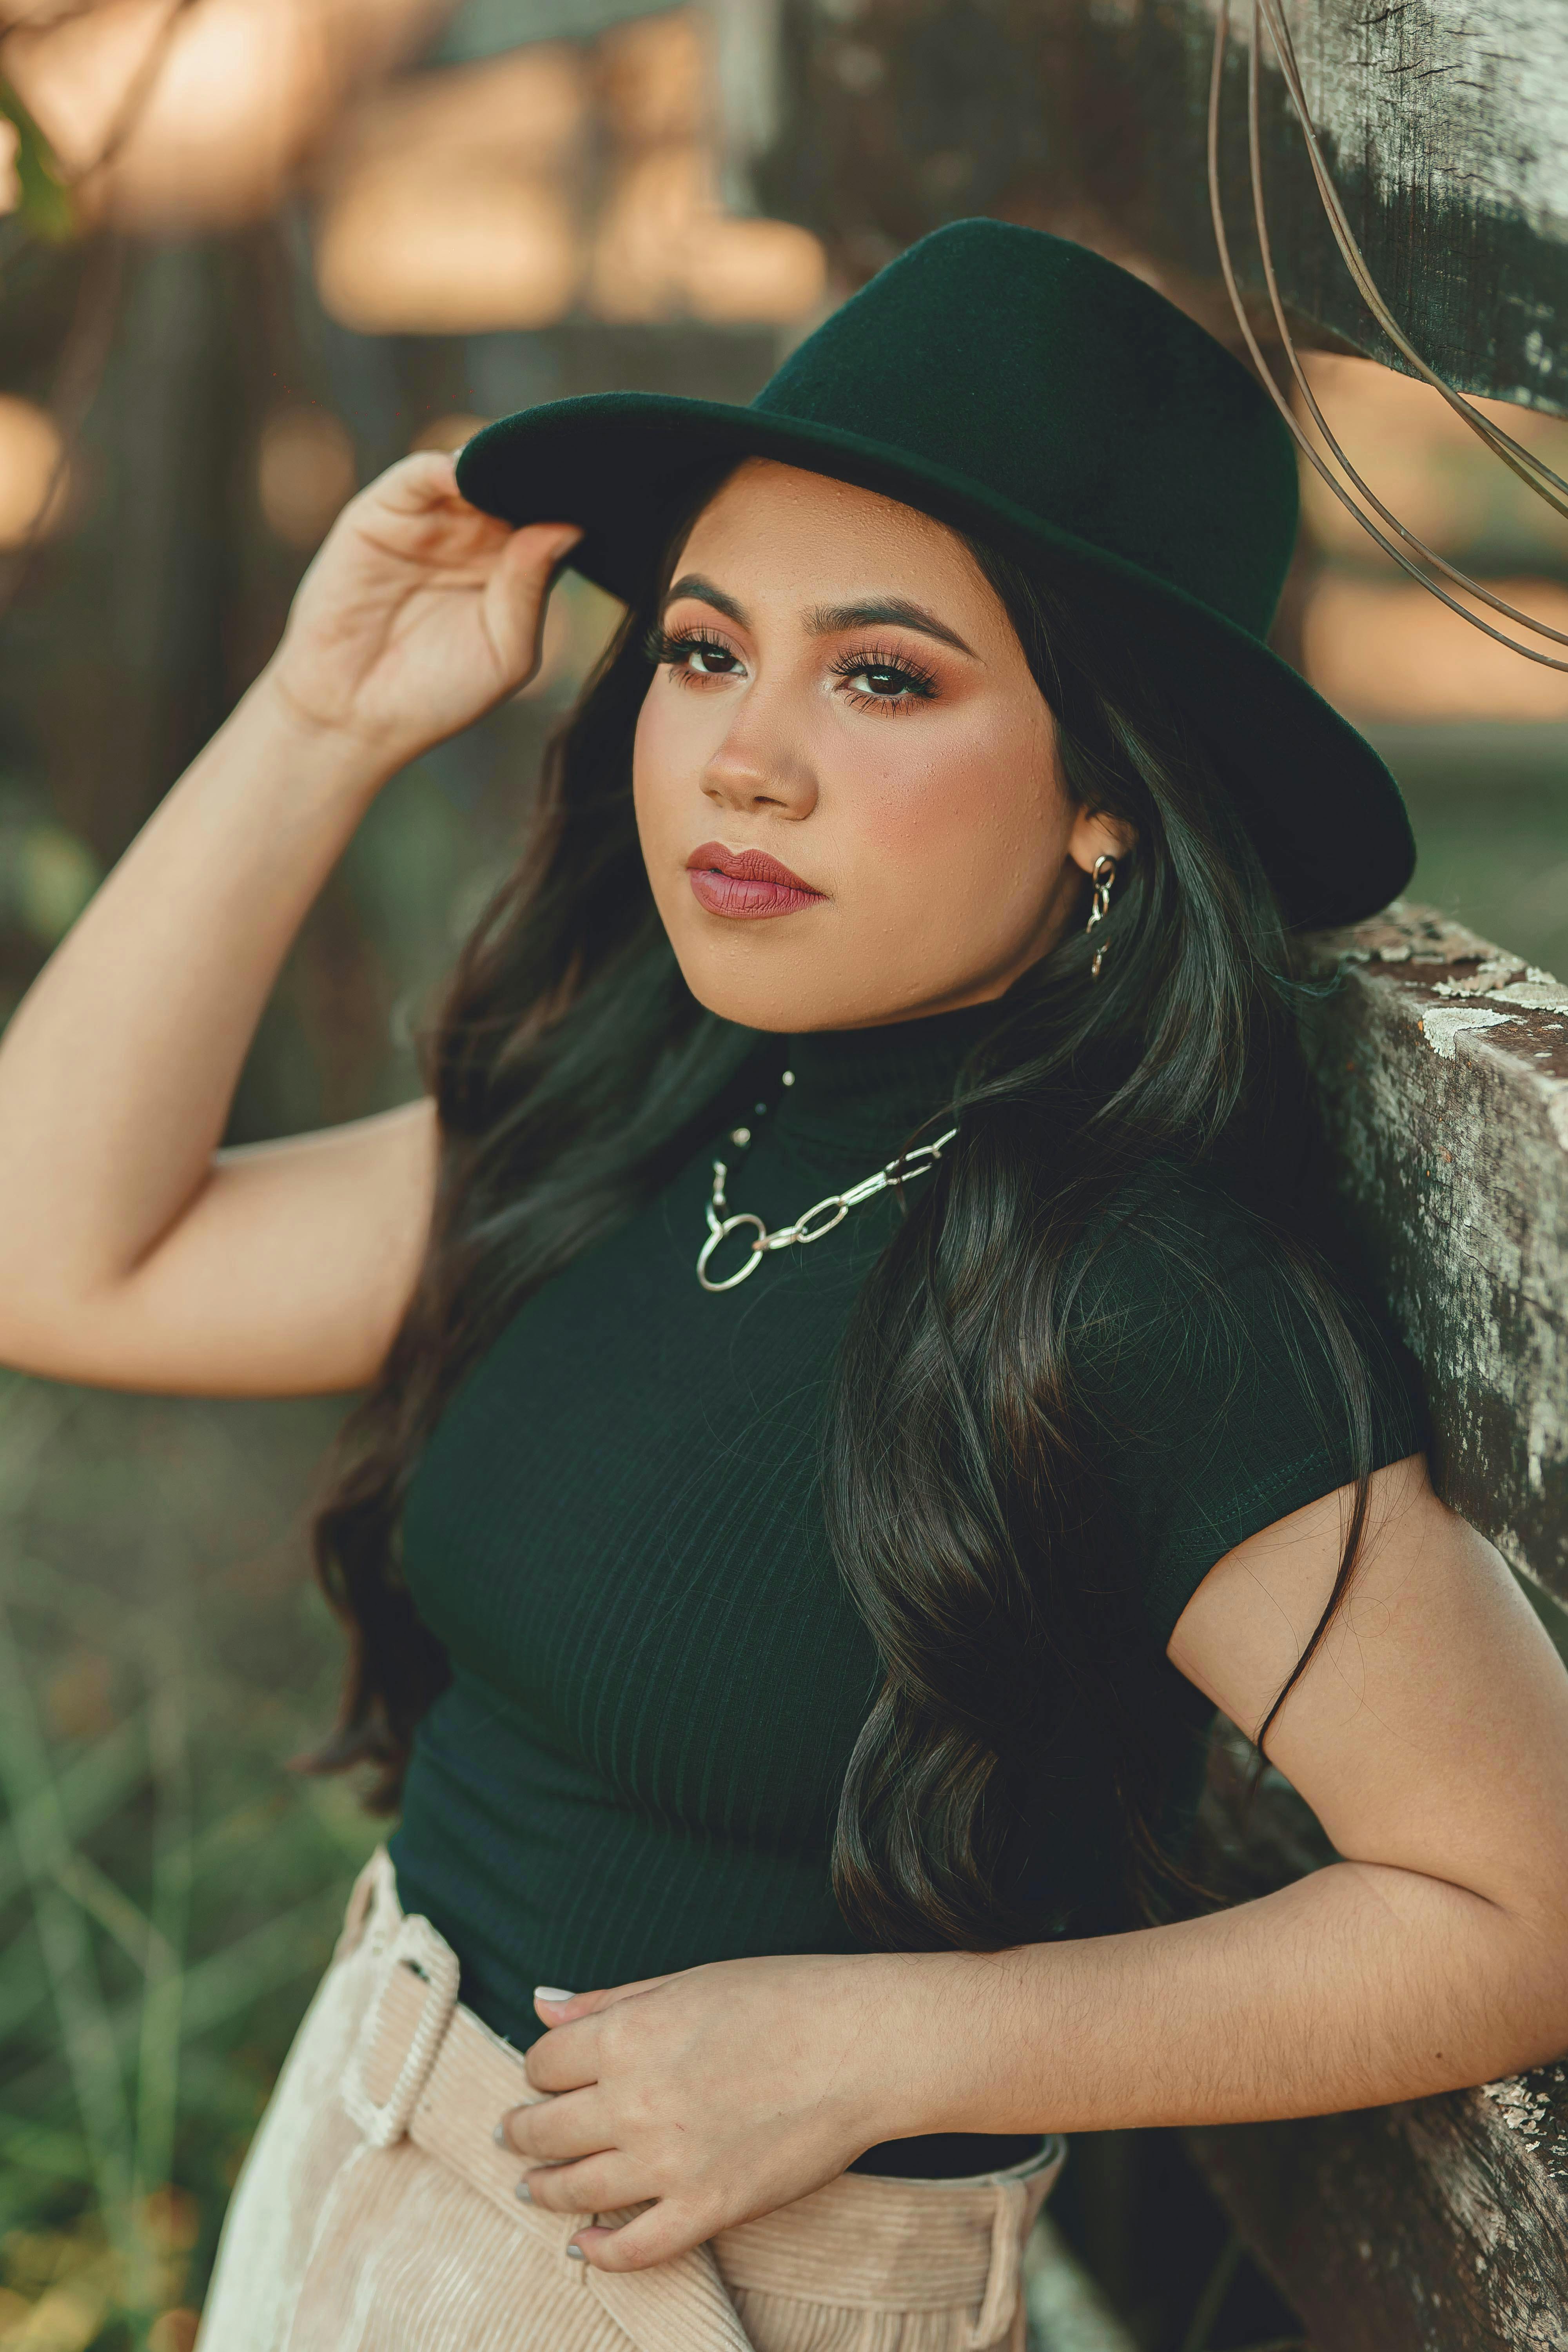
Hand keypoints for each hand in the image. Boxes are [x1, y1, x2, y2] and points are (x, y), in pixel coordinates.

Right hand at [264, 451, 581, 769]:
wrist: (357, 716)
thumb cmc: (438, 694)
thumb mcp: (507, 650)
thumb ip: (532, 588)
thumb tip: (568, 527)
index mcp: (516, 567)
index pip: (555, 516)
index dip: (578, 501)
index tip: (611, 489)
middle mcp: (476, 535)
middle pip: (519, 484)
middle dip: (546, 471)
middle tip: (582, 459)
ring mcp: (430, 520)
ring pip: (474, 470)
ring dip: (501, 462)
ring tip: (528, 463)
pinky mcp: (382, 513)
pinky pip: (419, 475)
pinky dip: (448, 466)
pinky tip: (470, 472)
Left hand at [498, 1955, 904, 2269]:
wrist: (862, 2045)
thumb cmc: (783, 1997)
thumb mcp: (688, 1980)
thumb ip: (610, 2000)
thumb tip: (542, 2006)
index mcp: (627, 2036)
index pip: (545, 2063)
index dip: (539, 2070)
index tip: (545, 2076)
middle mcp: (634, 2101)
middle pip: (547, 2129)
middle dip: (524, 2132)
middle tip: (514, 2135)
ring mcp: (669, 2162)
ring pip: (576, 2190)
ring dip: (545, 2189)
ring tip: (533, 2187)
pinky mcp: (708, 2208)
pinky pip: (635, 2248)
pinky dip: (601, 2254)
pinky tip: (584, 2248)